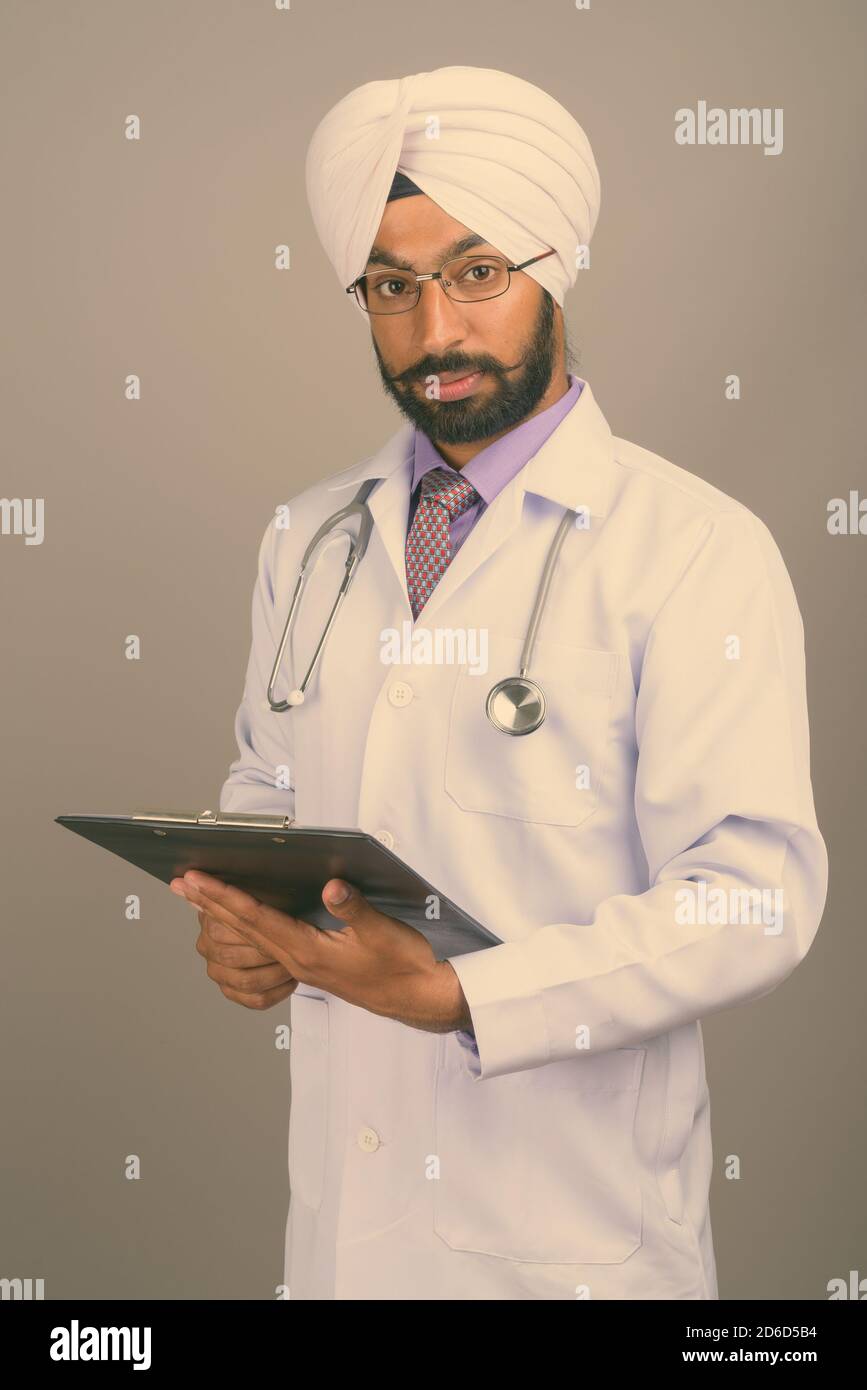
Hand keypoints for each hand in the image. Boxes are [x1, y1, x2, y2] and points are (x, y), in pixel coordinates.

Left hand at [172, 872, 471, 1032]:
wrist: (420, 998)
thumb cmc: (404, 966)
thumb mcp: (383, 932)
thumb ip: (355, 908)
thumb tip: (330, 886)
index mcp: (309, 953)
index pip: (256, 920)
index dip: (224, 897)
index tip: (197, 880)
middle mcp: (298, 961)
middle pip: (243, 929)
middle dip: (209, 904)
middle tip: (180, 883)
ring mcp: (302, 965)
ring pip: (252, 937)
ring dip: (222, 915)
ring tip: (198, 896)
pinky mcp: (311, 964)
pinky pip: (268, 943)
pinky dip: (246, 925)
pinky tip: (239, 918)